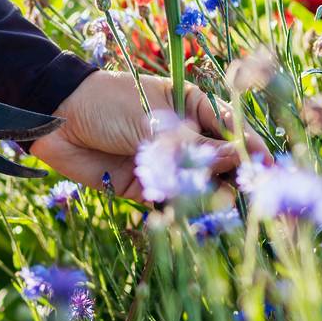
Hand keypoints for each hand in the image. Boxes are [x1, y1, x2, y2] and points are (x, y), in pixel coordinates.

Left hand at [30, 71, 267, 201]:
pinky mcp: (146, 187)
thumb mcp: (152, 121)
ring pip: (200, 184)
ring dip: (211, 197)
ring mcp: (166, 162)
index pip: (231, 126)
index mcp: (191, 105)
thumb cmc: (106, 103)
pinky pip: (173, 201)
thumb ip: (192, 145)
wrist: (55, 120)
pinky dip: (183, 209)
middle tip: (250, 194)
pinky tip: (192, 217)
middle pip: (221, 160)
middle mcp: (184, 135)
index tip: (266, 166)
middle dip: (235, 177)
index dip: (249, 146)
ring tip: (222, 207)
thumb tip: (238, 158)